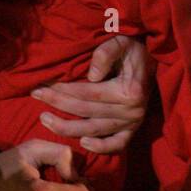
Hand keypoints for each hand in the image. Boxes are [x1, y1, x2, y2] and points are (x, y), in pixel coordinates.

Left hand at [31, 34, 150, 153]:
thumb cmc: (133, 48)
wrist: (154, 58)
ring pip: (94, 130)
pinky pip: (117, 144)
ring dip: (67, 128)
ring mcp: (133, 122)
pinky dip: (100, 148)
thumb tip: (90, 76)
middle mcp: (132, 110)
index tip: (42, 85)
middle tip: (36, 96)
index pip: (88, 93)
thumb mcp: (121, 42)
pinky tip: (82, 142)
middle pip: (86, 111)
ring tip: (44, 119)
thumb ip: (106, 54)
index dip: (63, 90)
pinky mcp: (134, 129)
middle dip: (57, 104)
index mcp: (129, 90)